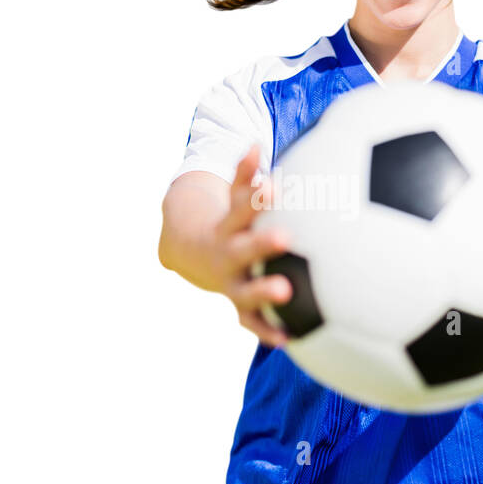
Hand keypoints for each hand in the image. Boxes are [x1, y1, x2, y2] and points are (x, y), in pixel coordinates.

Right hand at [213, 146, 293, 347]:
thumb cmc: (228, 221)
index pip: (240, 208)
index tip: (272, 186)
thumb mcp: (233, 199)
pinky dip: (267, 331)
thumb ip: (245, 176)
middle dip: (262, 244)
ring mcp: (230, 282)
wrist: (192, 253)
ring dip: (263, 292)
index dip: (255, 197)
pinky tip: (289, 339)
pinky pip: (251, 321)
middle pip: (243, 249)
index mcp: (228, 225)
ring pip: (245, 290)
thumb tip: (254, 144)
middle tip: (284, 237)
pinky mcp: (238, 304)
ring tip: (285, 292)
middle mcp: (226, 254)